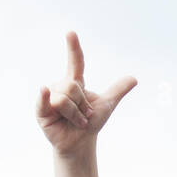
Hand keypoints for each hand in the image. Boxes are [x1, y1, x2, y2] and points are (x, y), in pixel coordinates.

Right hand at [36, 31, 136, 156]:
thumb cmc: (90, 123)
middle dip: (82, 105)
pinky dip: (44, 96)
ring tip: (75, 120)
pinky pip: (46, 99)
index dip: (73, 48)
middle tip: (83, 115)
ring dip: (75, 114)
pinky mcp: (42, 110)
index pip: (76, 62)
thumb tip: (134, 78)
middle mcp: (60, 86)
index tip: (71, 33)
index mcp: (75, 82)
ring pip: (64, 98)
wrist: (81, 143)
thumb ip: (117, 91)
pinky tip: (44, 91)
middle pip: (72, 86)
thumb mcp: (107, 105)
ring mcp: (50, 97)